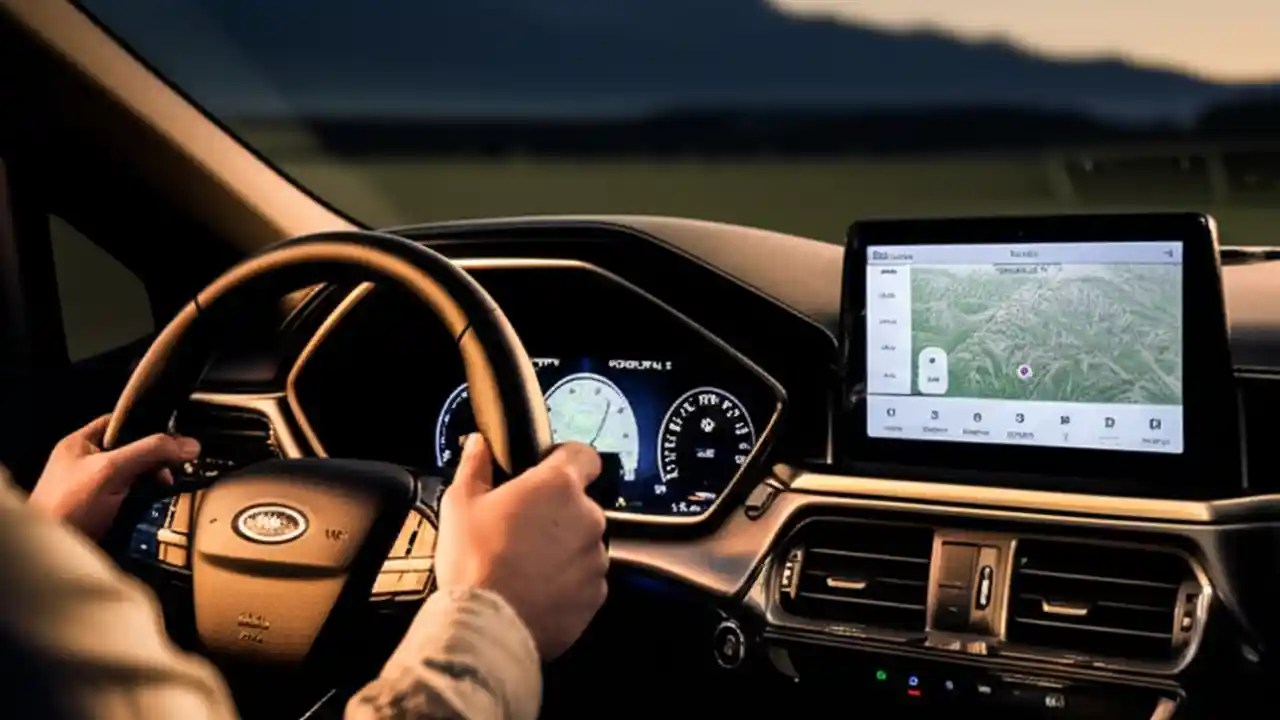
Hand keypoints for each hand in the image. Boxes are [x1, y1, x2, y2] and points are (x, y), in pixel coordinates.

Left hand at [28, 415, 200, 538]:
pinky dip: (150, 501)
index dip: (148, 426)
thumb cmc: (68, 505)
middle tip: (177, 468)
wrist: (47, 555)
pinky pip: (135, 499)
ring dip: (156, 482)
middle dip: (157, 459)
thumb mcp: (110, 470)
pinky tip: (162, 504)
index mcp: (82, 443)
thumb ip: (148, 452)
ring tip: (172, 488)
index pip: (121, 423)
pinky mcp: (105, 512)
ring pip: (137, 476)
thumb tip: (191, 445)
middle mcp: (89, 463)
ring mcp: (97, 489)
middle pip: (134, 451)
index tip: (175, 436)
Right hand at [435, 434, 607, 659]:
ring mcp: (595, 558)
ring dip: (563, 548)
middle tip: (521, 529)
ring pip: (583, 542)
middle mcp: (587, 518)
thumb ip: (475, 466)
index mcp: (558, 486)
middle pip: (579, 504)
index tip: (547, 472)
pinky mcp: (596, 594)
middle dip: (556, 512)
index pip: (583, 456)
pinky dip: (567, 581)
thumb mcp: (461, 504)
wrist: (486, 626)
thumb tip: (479, 444)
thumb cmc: (473, 561)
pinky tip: (536, 589)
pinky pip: (585, 578)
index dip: (566, 460)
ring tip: (526, 565)